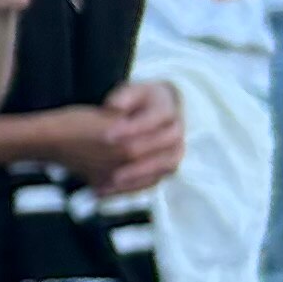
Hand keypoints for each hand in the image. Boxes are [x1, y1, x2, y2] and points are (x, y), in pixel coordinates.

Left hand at [91, 80, 186, 194]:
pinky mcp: (166, 168)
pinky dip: (134, 186)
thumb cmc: (141, 101)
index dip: (130, 128)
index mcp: (167, 110)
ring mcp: (175, 151)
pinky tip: (110, 189)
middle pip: (162, 145)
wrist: (161, 111)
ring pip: (164, 166)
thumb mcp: (133, 92)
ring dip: (138, 174)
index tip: (106, 135)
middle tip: (109, 160)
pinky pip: (156, 180)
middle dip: (136, 151)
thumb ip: (124, 97)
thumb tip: (114, 106)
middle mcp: (176, 132)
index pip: (152, 119)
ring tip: (112, 179)